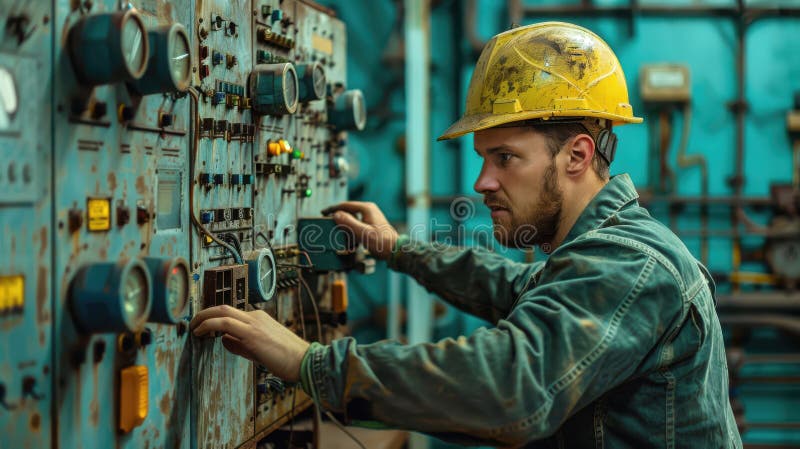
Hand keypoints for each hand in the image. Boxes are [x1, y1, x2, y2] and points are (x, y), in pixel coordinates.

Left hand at [190, 305, 309, 381]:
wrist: (304, 361)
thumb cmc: (285, 359)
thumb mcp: (258, 350)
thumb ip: (240, 344)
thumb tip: (223, 340)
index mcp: (259, 318)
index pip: (231, 313)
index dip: (213, 318)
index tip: (202, 326)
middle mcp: (256, 316)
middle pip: (223, 307)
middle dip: (204, 313)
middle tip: (192, 322)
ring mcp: (254, 323)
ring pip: (222, 312)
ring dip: (203, 317)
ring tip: (193, 327)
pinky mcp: (252, 333)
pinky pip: (225, 323)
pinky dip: (209, 324)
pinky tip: (201, 332)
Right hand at [322, 201, 398, 259]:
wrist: (394, 250)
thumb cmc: (382, 242)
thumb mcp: (362, 232)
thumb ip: (349, 223)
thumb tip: (336, 214)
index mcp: (366, 208)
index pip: (345, 205)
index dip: (333, 209)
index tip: (324, 213)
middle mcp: (368, 211)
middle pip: (348, 212)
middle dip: (339, 220)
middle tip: (329, 225)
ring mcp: (370, 218)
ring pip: (352, 220)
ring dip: (345, 228)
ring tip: (340, 236)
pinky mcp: (371, 226)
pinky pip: (357, 226)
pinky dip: (352, 232)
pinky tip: (350, 241)